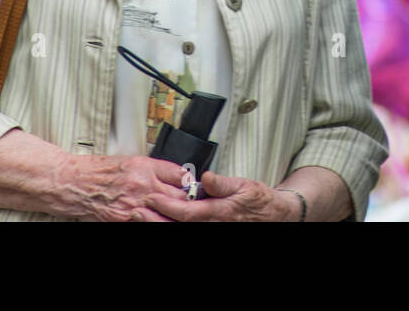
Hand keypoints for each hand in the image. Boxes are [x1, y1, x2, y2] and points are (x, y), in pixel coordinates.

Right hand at [67, 154, 191, 221]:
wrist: (75, 183)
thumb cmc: (98, 171)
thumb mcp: (130, 161)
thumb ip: (154, 169)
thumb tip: (175, 175)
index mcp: (145, 167)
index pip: (180, 175)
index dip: (189, 182)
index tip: (192, 185)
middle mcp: (142, 186)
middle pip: (179, 196)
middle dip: (186, 199)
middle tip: (190, 201)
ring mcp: (135, 205)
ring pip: (168, 213)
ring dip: (175, 213)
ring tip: (177, 212)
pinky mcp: (126, 219)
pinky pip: (150, 221)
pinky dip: (157, 220)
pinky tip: (158, 217)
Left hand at [146, 171, 298, 221]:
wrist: (273, 217)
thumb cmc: (257, 200)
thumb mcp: (244, 185)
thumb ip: (223, 183)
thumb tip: (207, 177)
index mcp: (219, 211)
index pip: (187, 212)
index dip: (167, 207)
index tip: (151, 198)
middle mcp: (213, 224)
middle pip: (178, 226)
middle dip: (155, 220)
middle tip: (135, 212)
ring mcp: (212, 229)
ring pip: (180, 230)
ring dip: (159, 224)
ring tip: (140, 216)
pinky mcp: (210, 229)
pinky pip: (188, 229)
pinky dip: (170, 225)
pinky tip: (158, 220)